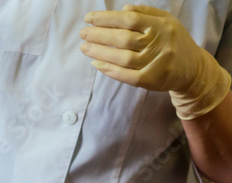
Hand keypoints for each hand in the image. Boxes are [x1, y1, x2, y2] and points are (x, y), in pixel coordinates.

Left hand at [80, 5, 230, 118]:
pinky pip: (125, 75)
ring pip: (122, 57)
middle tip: (82, 33)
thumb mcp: (166, 21)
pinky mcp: (150, 80)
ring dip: (99, 52)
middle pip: (123, 38)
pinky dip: (109, 69)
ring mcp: (154, 63)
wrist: (193, 69)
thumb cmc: (173, 41)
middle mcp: (158, 43)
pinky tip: (96, 64)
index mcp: (161, 26)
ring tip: (84, 47)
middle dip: (99, 35)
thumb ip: (146, 13)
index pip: (130, 20)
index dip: (107, 18)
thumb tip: (123, 10)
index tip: (89, 18)